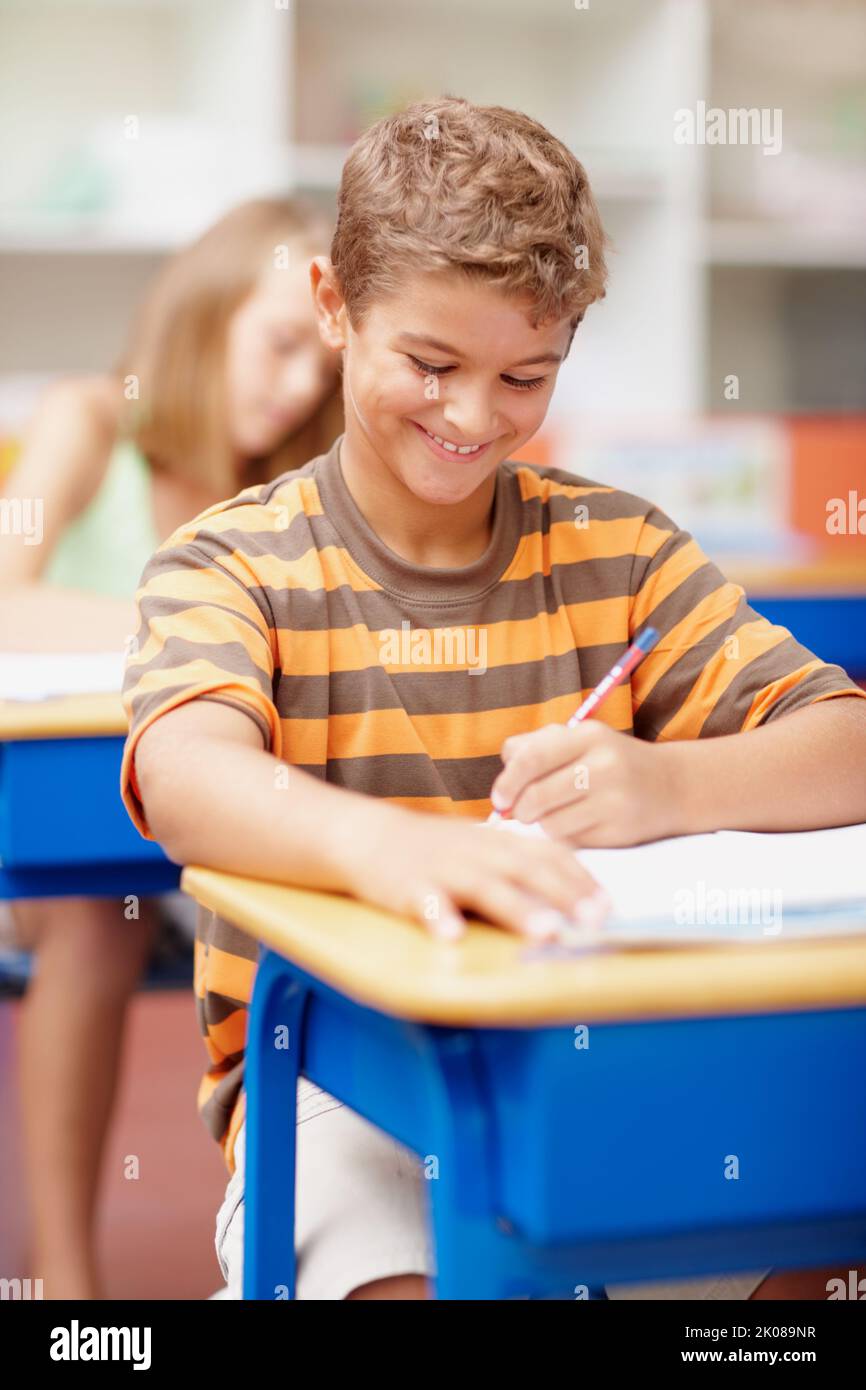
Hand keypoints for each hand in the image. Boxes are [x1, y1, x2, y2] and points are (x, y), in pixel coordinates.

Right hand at [341, 803, 609, 940]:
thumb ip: (520, 868)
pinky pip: (425, 902)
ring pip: (484, 887)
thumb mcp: (481, 850)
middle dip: (564, 895)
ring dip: (517, 909)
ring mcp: (443, 869)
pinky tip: (452, 936)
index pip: (549, 855)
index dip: (581, 879)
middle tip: (596, 921)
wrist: (368, 837)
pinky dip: (439, 917)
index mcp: (498, 844)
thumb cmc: (434, 851)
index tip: (610, 905)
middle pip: (527, 871)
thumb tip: (573, 897)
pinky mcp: (408, 887)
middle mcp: (478, 853)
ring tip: (545, 932)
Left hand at [490, 722, 679, 847]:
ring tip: (552, 815)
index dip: (507, 781)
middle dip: (520, 810)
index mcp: (588, 736)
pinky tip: (576, 825)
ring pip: (550, 824)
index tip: (499, 798)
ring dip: (541, 825)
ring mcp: (614, 800)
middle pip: (537, 796)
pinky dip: (563, 837)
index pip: (531, 758)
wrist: (672, 786)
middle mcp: (604, 766)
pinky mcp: (620, 831)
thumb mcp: (580, 741)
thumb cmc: (609, 762)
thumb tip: (501, 786)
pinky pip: (571, 841)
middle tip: (521, 812)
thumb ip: (535, 748)